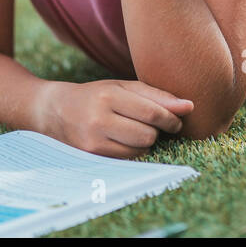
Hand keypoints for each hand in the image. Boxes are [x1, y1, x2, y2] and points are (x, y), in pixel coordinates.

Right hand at [43, 79, 194, 158]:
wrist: (54, 111)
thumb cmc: (96, 95)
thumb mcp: (123, 87)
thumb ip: (157, 96)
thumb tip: (190, 106)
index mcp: (109, 96)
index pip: (153, 113)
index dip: (172, 119)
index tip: (177, 120)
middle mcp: (99, 119)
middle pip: (148, 135)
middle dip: (157, 131)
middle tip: (153, 125)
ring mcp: (93, 141)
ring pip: (139, 150)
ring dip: (144, 142)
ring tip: (133, 130)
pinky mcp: (90, 157)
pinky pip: (127, 159)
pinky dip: (131, 151)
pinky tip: (122, 140)